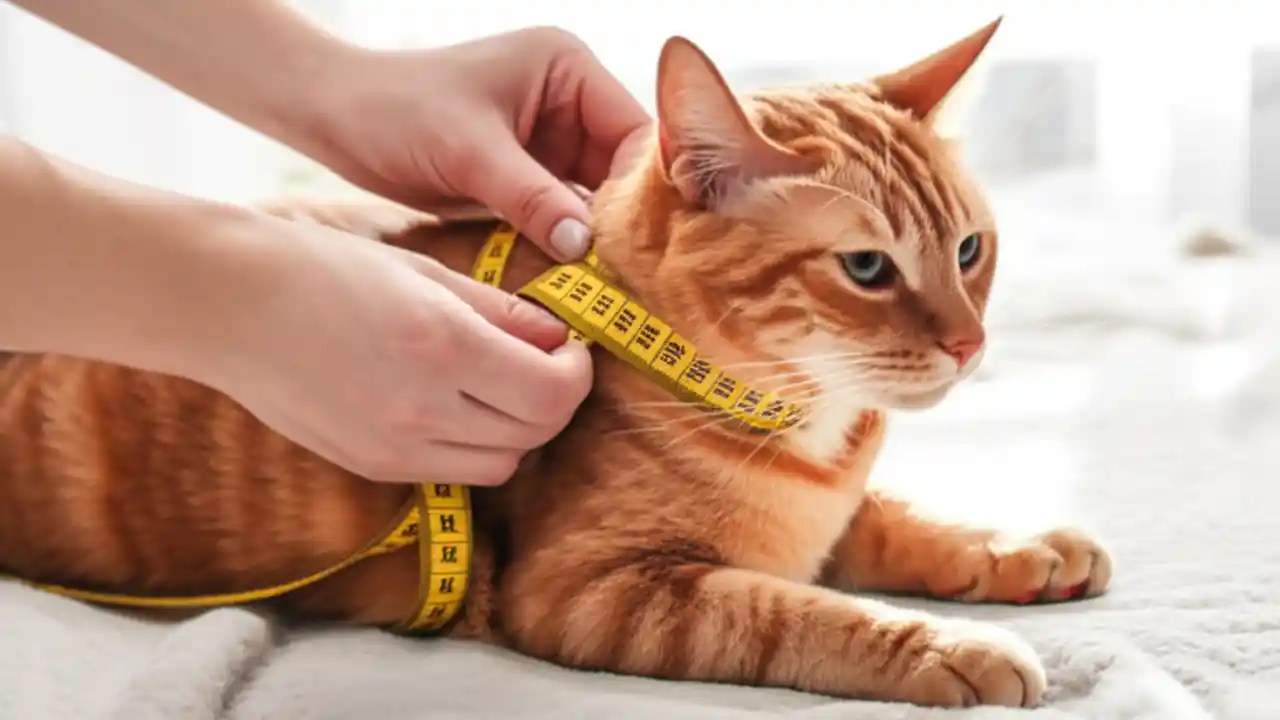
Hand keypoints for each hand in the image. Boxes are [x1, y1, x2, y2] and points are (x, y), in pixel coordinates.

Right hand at [209, 212, 592, 485]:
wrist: (232, 305)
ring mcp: (394, 447)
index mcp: (444, 346)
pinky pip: (451, 473)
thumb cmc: (327, 269)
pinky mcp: (371, 466)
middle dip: (555, 399)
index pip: (553, 393)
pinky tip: (454, 406)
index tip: (570, 348)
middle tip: (544, 364)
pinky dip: (471, 447)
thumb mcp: (425, 272)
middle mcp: (424, 408)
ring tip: (499, 386)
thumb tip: (559, 337)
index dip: (578, 373)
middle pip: (535, 435)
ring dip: (518, 431)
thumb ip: (501, 311)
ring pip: (501, 465)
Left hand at [296, 26, 651, 261]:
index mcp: (568, 69)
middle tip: (638, 276)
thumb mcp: (470, 153)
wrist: (335, 121)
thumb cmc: (396, 112)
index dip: (643, 186)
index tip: (647, 243)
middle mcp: (569, 101)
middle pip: (623, 169)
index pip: (634, 131)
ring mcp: (550, 141)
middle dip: (625, 218)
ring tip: (617, 286)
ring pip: (598, 197)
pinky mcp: (528, 176)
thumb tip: (585, 248)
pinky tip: (581, 280)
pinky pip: (564, 214)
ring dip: (600, 237)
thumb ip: (532, 198)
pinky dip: (570, 244)